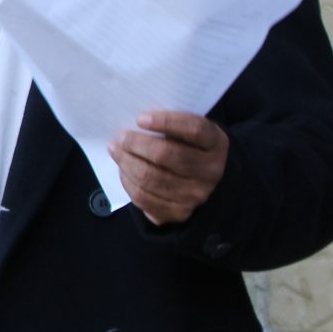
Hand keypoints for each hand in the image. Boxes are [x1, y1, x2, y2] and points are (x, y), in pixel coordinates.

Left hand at [109, 111, 228, 226]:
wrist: (205, 182)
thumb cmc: (189, 148)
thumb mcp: (190, 133)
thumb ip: (171, 126)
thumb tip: (135, 124)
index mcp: (216, 143)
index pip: (193, 129)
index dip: (165, 121)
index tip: (140, 119)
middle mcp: (210, 171)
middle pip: (165, 155)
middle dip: (135, 144)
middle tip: (120, 137)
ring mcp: (196, 194)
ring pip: (150, 177)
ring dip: (126, 162)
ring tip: (116, 150)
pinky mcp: (179, 212)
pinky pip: (144, 197)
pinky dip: (128, 182)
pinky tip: (124, 170)